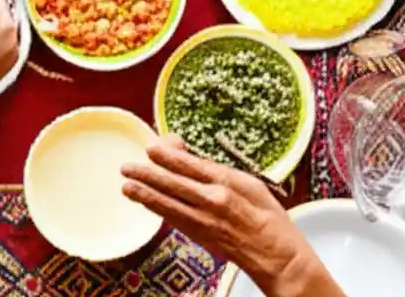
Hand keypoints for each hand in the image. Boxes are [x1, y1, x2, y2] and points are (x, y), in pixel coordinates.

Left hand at [121, 135, 329, 294]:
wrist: (277, 256)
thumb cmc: (268, 217)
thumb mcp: (250, 183)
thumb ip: (218, 170)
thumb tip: (190, 155)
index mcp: (227, 183)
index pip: (189, 165)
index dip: (167, 156)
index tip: (150, 148)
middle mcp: (212, 201)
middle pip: (172, 183)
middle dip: (147, 174)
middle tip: (126, 167)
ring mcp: (204, 221)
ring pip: (167, 204)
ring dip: (144, 193)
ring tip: (126, 186)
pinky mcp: (200, 237)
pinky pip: (173, 219)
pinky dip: (157, 209)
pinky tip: (144, 202)